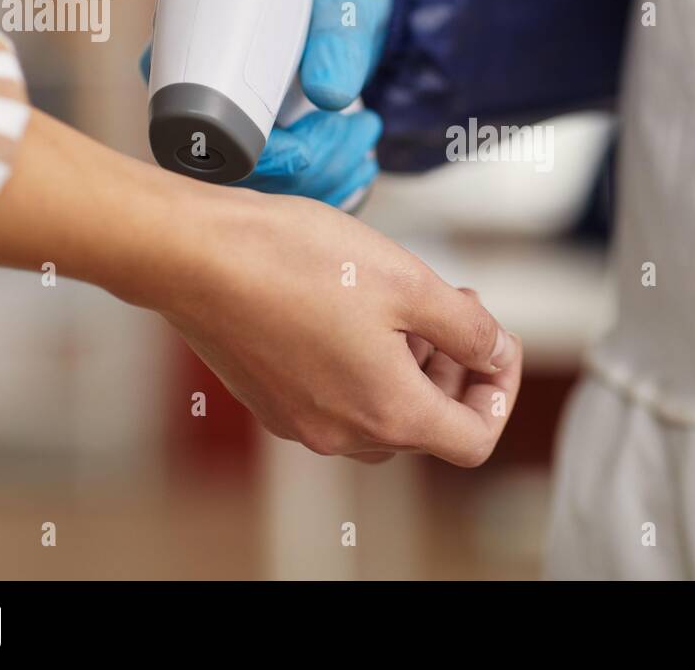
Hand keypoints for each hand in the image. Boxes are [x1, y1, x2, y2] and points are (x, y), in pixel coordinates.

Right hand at [138, 0, 390, 205]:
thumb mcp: (341, 0)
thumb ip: (337, 40)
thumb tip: (328, 96)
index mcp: (185, 53)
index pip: (195, 129)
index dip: (251, 155)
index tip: (303, 152)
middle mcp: (195, 99)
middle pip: (235, 169)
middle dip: (309, 164)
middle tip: (364, 127)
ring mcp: (226, 129)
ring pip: (265, 186)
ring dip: (327, 174)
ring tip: (369, 129)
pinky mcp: (260, 149)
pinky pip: (282, 192)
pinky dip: (330, 186)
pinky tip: (361, 165)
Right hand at [153, 189, 522, 464]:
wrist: (194, 255)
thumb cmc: (293, 261)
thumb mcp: (409, 283)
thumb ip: (468, 328)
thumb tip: (496, 353)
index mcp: (387, 413)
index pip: (474, 439)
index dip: (500, 392)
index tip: (495, 346)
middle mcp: (343, 433)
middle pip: (429, 425)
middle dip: (455, 369)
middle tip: (453, 308)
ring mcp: (302, 422)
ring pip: (383, 410)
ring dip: (410, 366)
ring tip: (403, 304)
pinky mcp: (272, 400)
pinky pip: (339, 397)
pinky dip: (365, 364)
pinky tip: (355, 309)